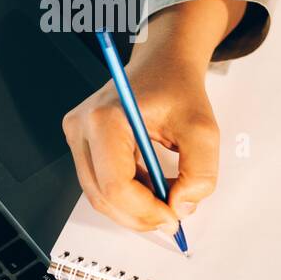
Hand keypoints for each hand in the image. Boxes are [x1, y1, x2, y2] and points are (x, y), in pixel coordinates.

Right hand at [62, 0, 243, 232]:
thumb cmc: (178, 88)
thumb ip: (200, 173)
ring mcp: (76, 135)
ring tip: (166, 196)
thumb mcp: (204, 129)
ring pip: (99, 195)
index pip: (115, 185)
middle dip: (139, 215)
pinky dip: (128, 195)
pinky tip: (153, 187)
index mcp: (105, 118)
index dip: (145, 211)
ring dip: (134, 207)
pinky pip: (99, 184)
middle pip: (102, 195)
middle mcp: (81, 126)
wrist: (163, 62)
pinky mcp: (81, 143)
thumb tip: (180, 207)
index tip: (173, 217)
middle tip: (172, 218)